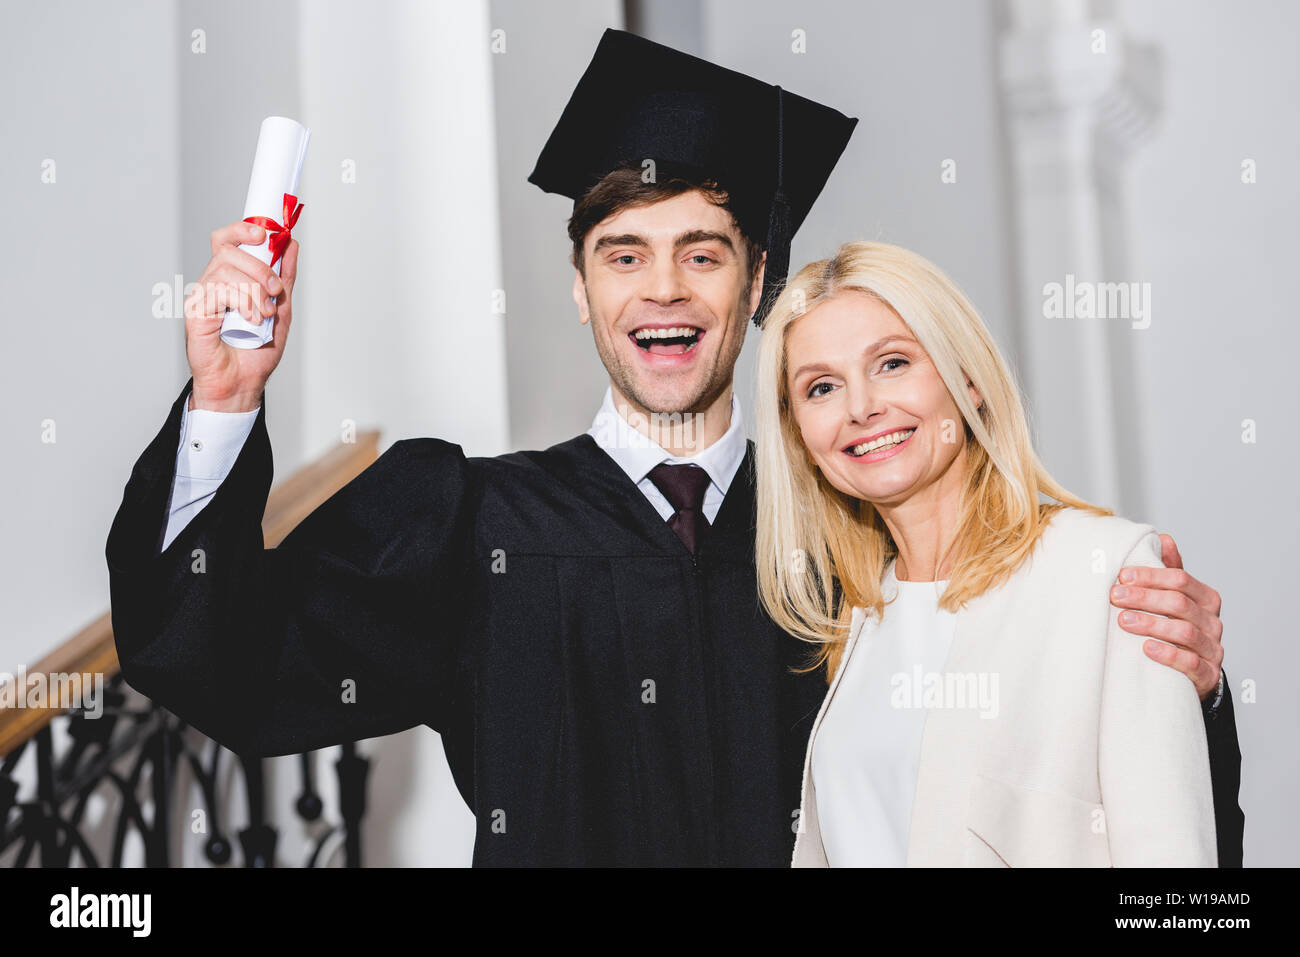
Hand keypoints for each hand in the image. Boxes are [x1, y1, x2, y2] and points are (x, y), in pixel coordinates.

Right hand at [183, 221, 299, 411]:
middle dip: (259, 266)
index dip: (242, 229)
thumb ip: (284, 277)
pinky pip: (217, 289)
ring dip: (253, 290)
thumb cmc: (257, 350)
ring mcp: (202, 296)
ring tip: (263, 313)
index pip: (226, 239)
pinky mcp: (195, 312)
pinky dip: (241, 302)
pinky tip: (250, 319)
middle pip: (228, 249)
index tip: (264, 235)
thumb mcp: (281, 308)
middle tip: (274, 291)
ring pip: (225, 268)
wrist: (244, 383)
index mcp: (230, 279)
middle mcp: (212, 283)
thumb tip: (291, 244)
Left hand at [1110, 533, 1223, 700]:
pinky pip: (1191, 663)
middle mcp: (1213, 621)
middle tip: (1115, 596)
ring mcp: (1213, 649)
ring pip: (1184, 632)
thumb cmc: (1179, 628)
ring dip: (1151, 624)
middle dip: (1144, 598)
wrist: (1195, 671)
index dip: (1150, 576)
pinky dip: (1168, 654)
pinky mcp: (1208, 674)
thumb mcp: (1175, 598)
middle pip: (1179, 603)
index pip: (1180, 579)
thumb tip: (1163, 538)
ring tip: (1123, 621)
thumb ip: (1170, 571)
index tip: (1122, 576)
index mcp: (1206, 598)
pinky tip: (1147, 648)